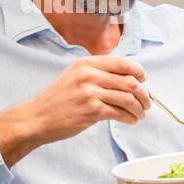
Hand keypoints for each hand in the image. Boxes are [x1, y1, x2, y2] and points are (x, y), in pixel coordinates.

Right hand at [0, 56, 149, 166]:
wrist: (36, 118)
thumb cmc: (58, 100)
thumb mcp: (75, 77)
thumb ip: (98, 75)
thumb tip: (129, 79)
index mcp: (86, 64)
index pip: (123, 63)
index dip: (139, 72)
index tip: (144, 81)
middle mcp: (89, 75)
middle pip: (130, 81)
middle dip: (144, 94)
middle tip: (147, 103)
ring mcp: (90, 93)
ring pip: (128, 98)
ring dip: (139, 108)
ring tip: (140, 114)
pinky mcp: (91, 110)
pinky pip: (120, 113)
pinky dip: (130, 118)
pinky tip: (131, 120)